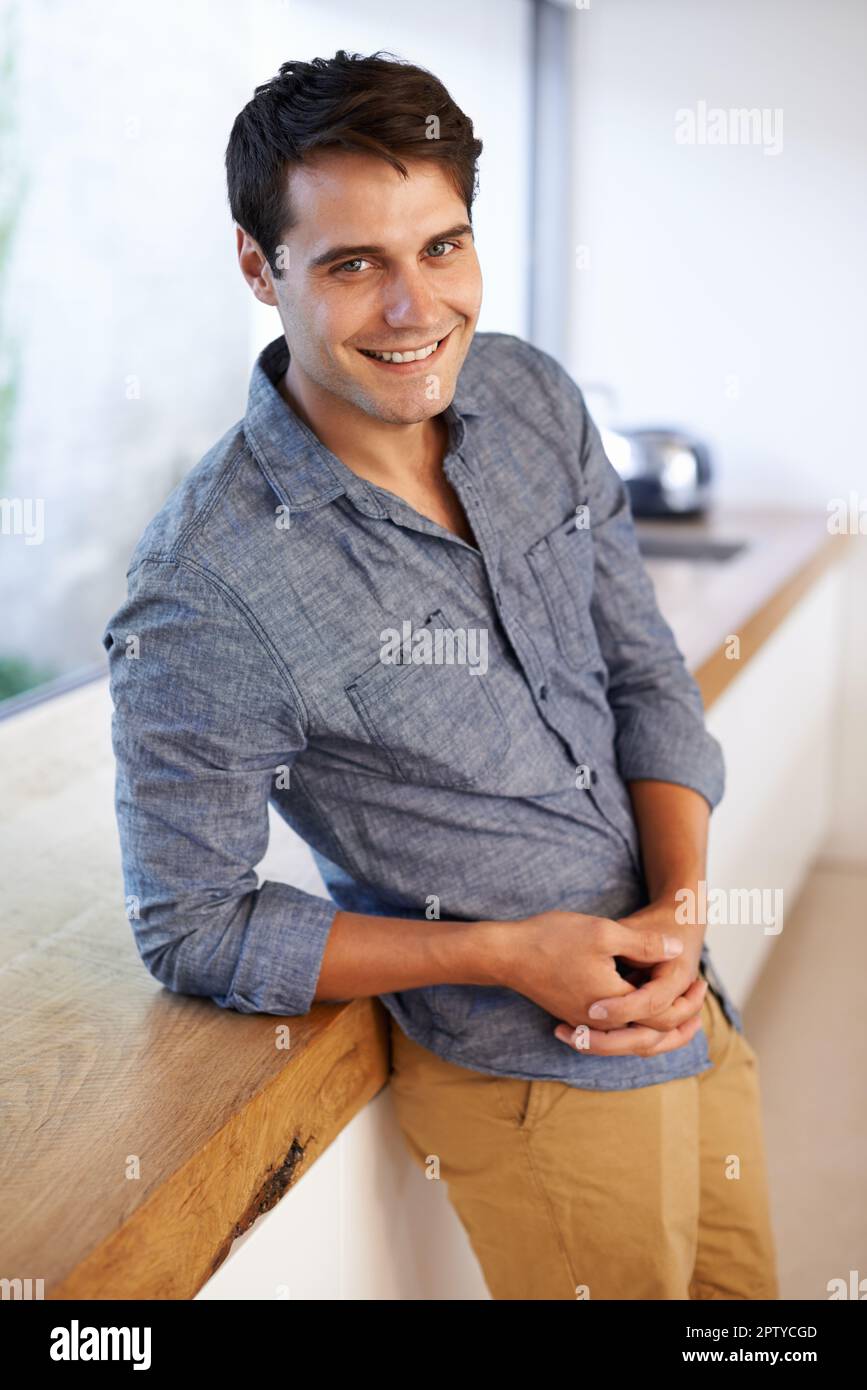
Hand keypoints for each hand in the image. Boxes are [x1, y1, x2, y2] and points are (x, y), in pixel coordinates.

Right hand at [501, 909, 703, 1057]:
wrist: (506, 954)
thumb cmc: (552, 939)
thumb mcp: (604, 932)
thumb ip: (644, 943)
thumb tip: (677, 947)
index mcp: (614, 1004)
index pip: (663, 1015)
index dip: (687, 1001)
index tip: (701, 980)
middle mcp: (601, 1022)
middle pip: (650, 1036)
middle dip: (679, 1024)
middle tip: (698, 1004)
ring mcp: (585, 1023)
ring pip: (631, 1038)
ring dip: (657, 1029)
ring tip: (677, 1013)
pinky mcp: (574, 1017)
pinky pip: (613, 1032)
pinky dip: (633, 1026)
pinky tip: (639, 1007)